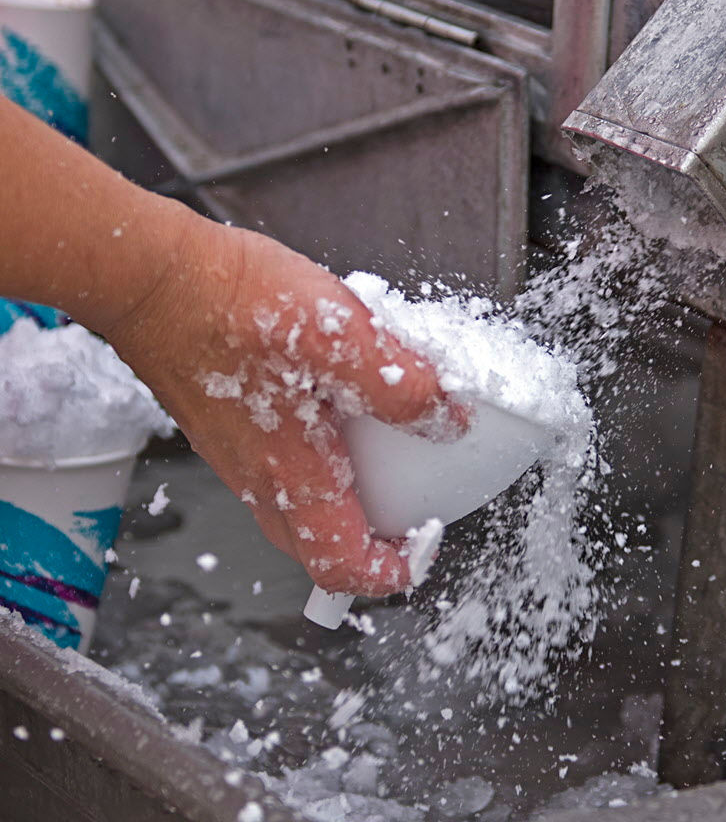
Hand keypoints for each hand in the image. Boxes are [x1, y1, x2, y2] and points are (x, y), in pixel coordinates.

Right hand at [105, 216, 462, 596]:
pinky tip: (329, 407)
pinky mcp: (222, 421)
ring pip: (295, 508)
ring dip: (341, 501)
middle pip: (317, 547)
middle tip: (405, 511)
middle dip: (368, 544)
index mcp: (293, 471)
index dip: (391, 572)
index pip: (342, 565)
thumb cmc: (232, 306)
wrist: (151, 279)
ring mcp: (234, 451)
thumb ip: (401, 386)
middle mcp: (258, 476)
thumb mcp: (340, 338)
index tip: (424, 543)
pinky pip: (274, 466)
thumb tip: (448, 421)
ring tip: (379, 455)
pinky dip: (312, 461)